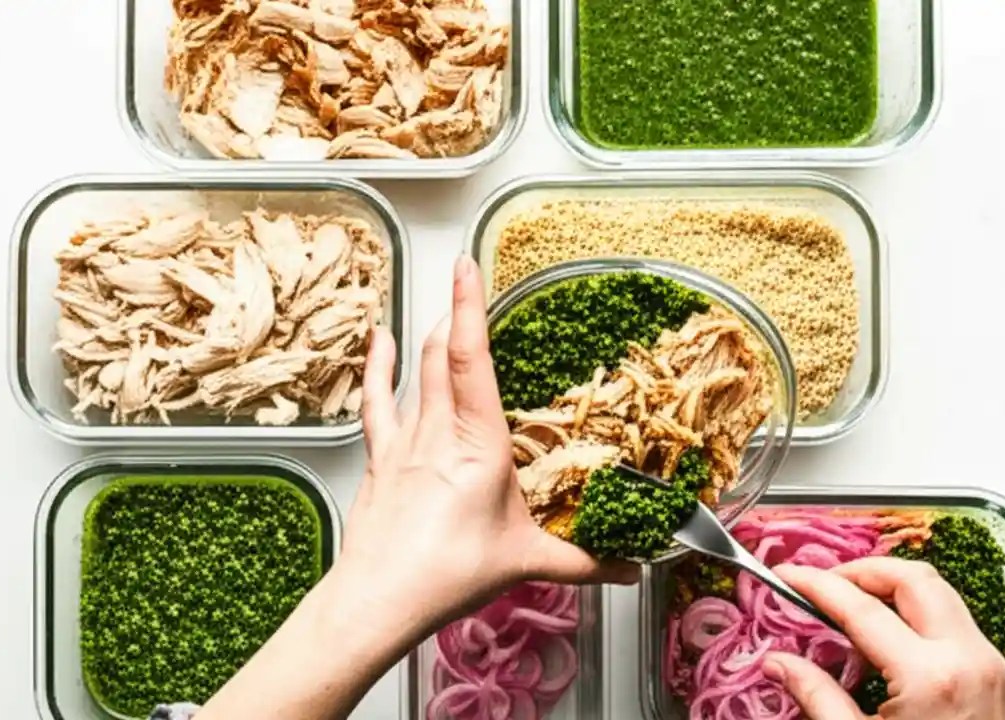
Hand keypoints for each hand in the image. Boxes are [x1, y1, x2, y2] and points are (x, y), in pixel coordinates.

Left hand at [341, 257, 635, 627]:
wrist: (377, 599)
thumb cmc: (447, 575)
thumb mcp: (524, 562)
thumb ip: (582, 561)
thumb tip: (629, 566)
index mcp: (479, 443)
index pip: (471, 357)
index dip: (470, 306)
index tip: (469, 266)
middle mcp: (438, 431)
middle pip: (440, 353)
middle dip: (455, 311)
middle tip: (465, 278)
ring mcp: (403, 441)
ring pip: (412, 371)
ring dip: (425, 335)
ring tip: (437, 306)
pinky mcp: (380, 457)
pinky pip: (377, 401)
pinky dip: (377, 366)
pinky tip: (375, 341)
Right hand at [763, 557, 1004, 719]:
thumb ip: (816, 697)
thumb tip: (779, 663)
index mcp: (930, 678)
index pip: (862, 607)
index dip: (818, 584)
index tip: (788, 576)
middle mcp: (969, 661)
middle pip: (913, 579)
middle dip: (862, 571)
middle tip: (824, 583)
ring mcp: (992, 666)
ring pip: (940, 592)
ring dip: (892, 587)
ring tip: (852, 602)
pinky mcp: (1000, 678)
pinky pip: (955, 621)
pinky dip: (917, 612)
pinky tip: (888, 634)